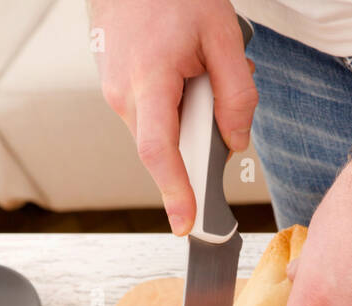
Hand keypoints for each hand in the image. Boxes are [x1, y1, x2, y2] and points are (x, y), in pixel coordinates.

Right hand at [89, 0, 255, 234]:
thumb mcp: (222, 34)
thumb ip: (236, 93)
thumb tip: (236, 140)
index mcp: (149, 80)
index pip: (160, 152)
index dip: (175, 193)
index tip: (186, 224)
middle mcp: (123, 93)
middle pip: (164, 149)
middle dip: (198, 145)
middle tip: (217, 107)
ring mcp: (114, 92)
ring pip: (159, 134)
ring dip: (186, 120)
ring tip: (197, 74)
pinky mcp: (115, 89)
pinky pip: (150, 117)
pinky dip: (173, 109)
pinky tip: (182, 74)